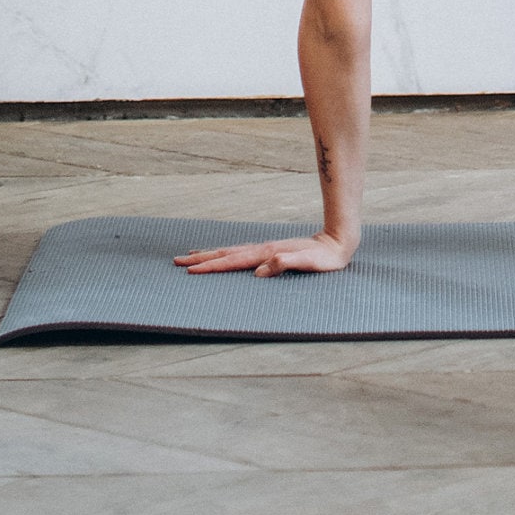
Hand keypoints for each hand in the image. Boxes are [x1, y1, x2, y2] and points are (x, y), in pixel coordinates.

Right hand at [175, 231, 354, 275]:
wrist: (338, 241)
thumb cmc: (326, 258)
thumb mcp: (310, 264)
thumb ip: (286, 264)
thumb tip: (260, 272)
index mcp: (268, 254)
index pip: (234, 261)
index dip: (212, 266)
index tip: (191, 270)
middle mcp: (263, 250)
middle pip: (226, 254)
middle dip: (202, 259)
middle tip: (176, 262)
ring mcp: (265, 250)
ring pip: (231, 252)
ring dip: (209, 255)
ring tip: (189, 257)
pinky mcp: (270, 252)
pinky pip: (240, 254)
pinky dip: (225, 255)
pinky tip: (222, 256)